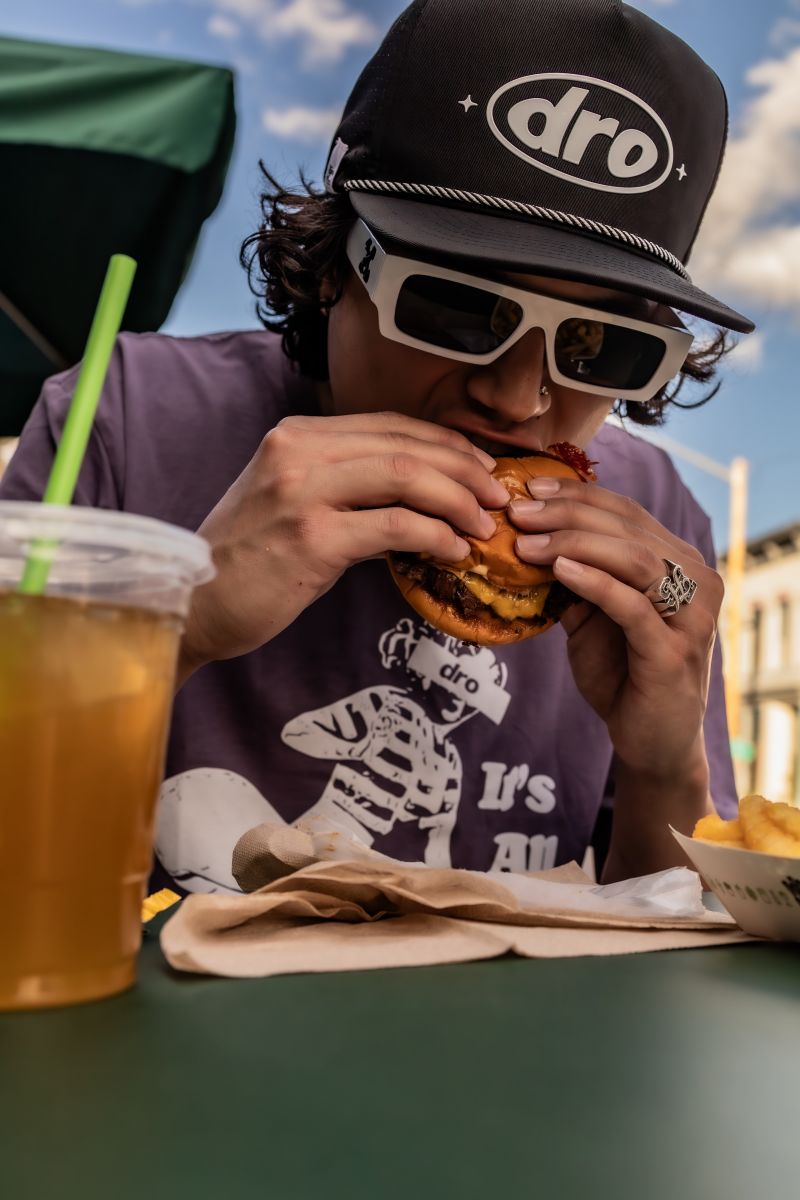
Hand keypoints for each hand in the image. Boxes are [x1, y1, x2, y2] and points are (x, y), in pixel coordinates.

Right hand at [179, 411, 507, 671]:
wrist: (196, 605)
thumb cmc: (249, 561)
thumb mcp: (293, 503)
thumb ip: (348, 488)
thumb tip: (421, 499)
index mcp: (297, 436)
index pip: (390, 425)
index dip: (447, 443)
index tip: (482, 467)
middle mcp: (297, 451)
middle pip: (405, 445)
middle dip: (465, 469)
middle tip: (498, 497)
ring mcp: (301, 492)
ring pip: (405, 476)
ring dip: (458, 499)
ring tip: (485, 524)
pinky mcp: (311, 538)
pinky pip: (394, 526)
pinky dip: (435, 535)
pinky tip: (453, 550)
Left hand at [509, 475, 721, 779]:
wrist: (651, 741)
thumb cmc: (623, 675)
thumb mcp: (592, 618)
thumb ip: (574, 579)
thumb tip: (525, 538)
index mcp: (679, 561)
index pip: (627, 513)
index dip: (577, 495)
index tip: (529, 488)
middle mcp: (696, 579)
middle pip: (628, 528)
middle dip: (566, 515)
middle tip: (517, 513)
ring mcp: (690, 615)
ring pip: (634, 558)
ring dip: (574, 544)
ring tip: (527, 543)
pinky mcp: (673, 651)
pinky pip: (632, 605)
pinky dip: (594, 582)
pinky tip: (558, 571)